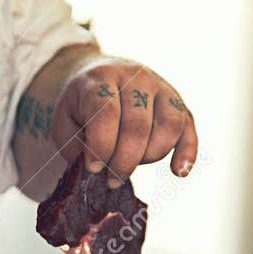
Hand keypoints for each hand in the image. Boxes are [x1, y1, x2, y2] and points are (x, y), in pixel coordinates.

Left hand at [54, 57, 197, 185]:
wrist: (99, 74)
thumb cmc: (80, 107)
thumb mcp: (64, 121)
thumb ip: (76, 145)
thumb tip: (98, 169)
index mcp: (100, 79)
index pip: (106, 114)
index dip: (101, 146)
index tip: (94, 168)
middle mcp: (134, 77)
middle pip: (138, 125)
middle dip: (124, 161)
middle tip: (112, 179)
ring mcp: (160, 86)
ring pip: (169, 125)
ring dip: (151, 157)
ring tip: (130, 168)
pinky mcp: (177, 100)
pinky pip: (188, 126)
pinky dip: (187, 151)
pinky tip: (179, 172)